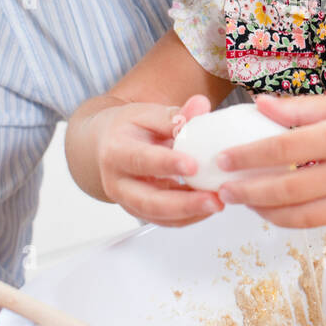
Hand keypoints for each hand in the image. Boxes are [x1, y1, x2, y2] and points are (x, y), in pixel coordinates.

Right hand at [94, 93, 224, 224]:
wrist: (107, 145)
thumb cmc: (129, 127)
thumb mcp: (148, 114)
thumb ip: (176, 114)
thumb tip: (202, 105)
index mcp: (116, 151)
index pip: (141, 160)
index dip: (166, 164)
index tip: (193, 165)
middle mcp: (116, 182)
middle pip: (148, 201)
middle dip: (183, 204)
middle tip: (214, 200)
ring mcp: (127, 201)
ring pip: (158, 216)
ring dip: (190, 214)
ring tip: (218, 204)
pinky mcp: (139, 211)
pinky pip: (164, 221)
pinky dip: (188, 217)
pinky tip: (209, 207)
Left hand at [215, 93, 325, 226]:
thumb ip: (305, 109)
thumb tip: (262, 106)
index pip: (278, 151)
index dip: (245, 157)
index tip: (223, 160)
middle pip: (282, 191)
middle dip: (246, 193)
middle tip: (224, 190)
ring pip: (300, 217)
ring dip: (267, 213)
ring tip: (248, 204)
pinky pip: (323, 222)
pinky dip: (297, 217)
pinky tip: (282, 208)